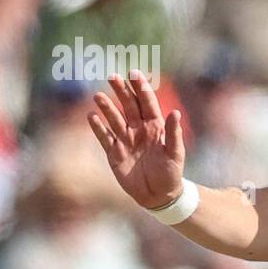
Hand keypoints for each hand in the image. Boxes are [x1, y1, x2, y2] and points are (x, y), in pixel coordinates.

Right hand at [87, 70, 185, 209]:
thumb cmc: (171, 173)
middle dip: (121, 91)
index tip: (134, 73)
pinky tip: (91, 117)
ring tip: (98, 96)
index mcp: (156, 127)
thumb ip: (174, 134)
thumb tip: (175, 113)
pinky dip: (98, 128)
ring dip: (107, 107)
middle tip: (113, 76)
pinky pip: (104, 137)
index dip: (141, 88)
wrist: (159, 195)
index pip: (147, 103)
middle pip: (129, 106)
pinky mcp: (114, 153)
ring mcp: (126, 140)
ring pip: (114, 119)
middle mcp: (139, 130)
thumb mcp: (175, 154)